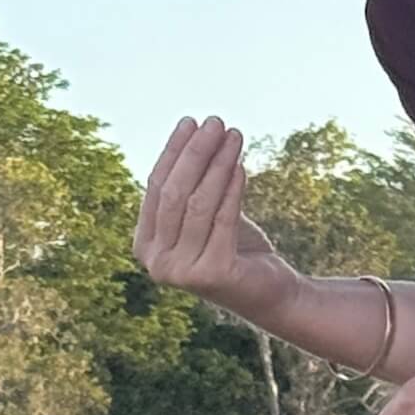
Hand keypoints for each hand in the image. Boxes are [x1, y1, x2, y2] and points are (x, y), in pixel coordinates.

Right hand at [135, 116, 293, 324]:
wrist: (269, 293)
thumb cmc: (236, 249)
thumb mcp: (207, 215)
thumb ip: (192, 187)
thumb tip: (193, 133)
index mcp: (145, 246)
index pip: (155, 188)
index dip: (173, 152)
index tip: (191, 121)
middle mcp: (156, 263)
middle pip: (174, 194)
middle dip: (195, 153)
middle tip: (215, 122)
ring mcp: (181, 273)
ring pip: (198, 204)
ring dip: (217, 164)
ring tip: (234, 136)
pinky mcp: (212, 274)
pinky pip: (222, 219)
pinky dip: (231, 189)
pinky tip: (240, 165)